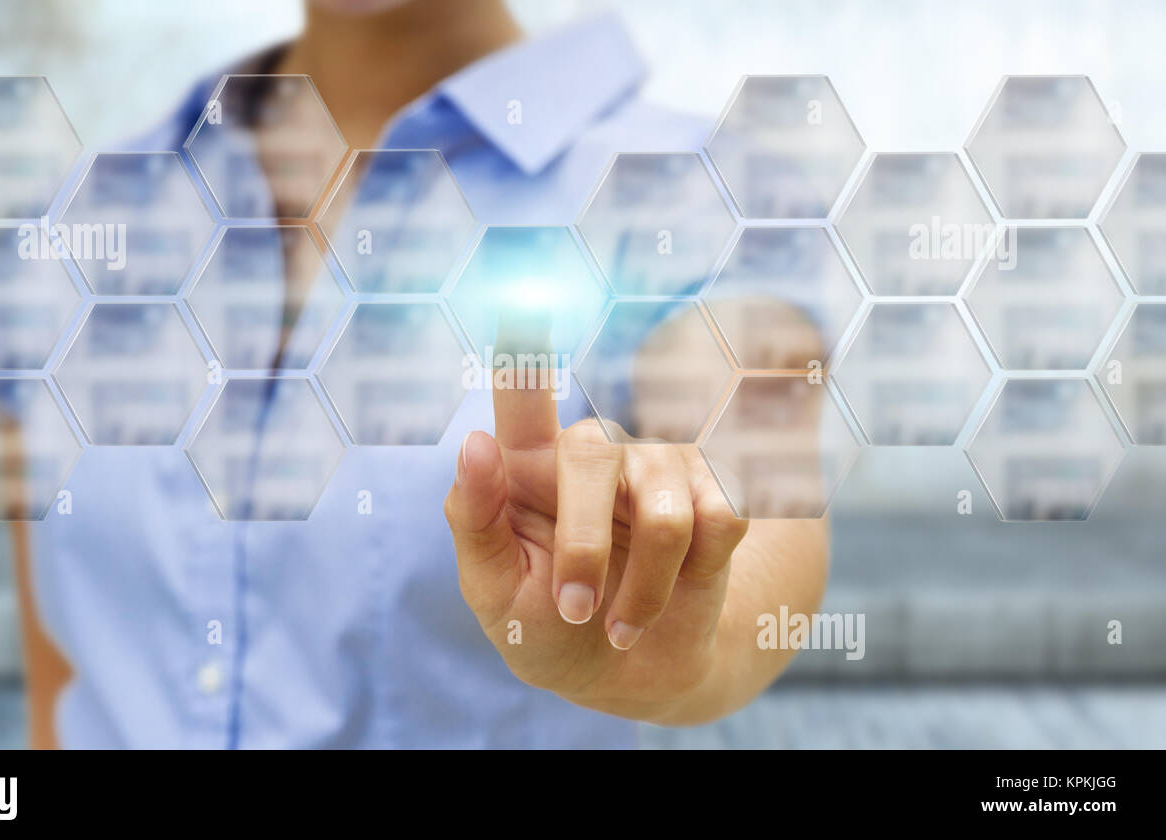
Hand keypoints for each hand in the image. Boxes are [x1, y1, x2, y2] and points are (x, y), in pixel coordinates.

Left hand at [443, 369, 748, 722]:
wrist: (628, 673)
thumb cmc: (546, 625)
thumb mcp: (492, 591)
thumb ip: (474, 520)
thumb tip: (473, 442)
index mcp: (526, 465)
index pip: (523, 393)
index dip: (524, 342)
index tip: (520, 295)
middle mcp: (594, 451)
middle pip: (594, 456)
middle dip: (585, 547)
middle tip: (576, 611)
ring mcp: (658, 468)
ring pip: (664, 515)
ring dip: (640, 592)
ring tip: (620, 624)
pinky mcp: (715, 495)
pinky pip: (720, 523)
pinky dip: (686, 583)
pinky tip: (672, 592)